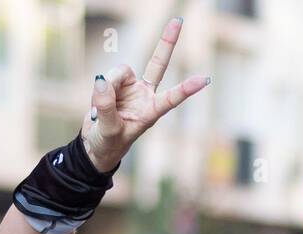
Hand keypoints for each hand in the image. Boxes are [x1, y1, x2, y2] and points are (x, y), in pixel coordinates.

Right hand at [81, 18, 208, 172]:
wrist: (97, 143)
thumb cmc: (109, 143)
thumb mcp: (108, 130)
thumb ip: (105, 106)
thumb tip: (101, 80)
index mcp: (152, 112)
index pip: (171, 98)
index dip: (186, 89)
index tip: (204, 79)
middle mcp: (146, 96)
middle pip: (157, 64)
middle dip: (167, 42)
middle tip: (178, 21)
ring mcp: (132, 88)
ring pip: (119, 72)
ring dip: (107, 86)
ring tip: (101, 108)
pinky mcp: (117, 84)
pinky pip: (107, 76)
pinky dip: (98, 88)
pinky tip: (97, 103)